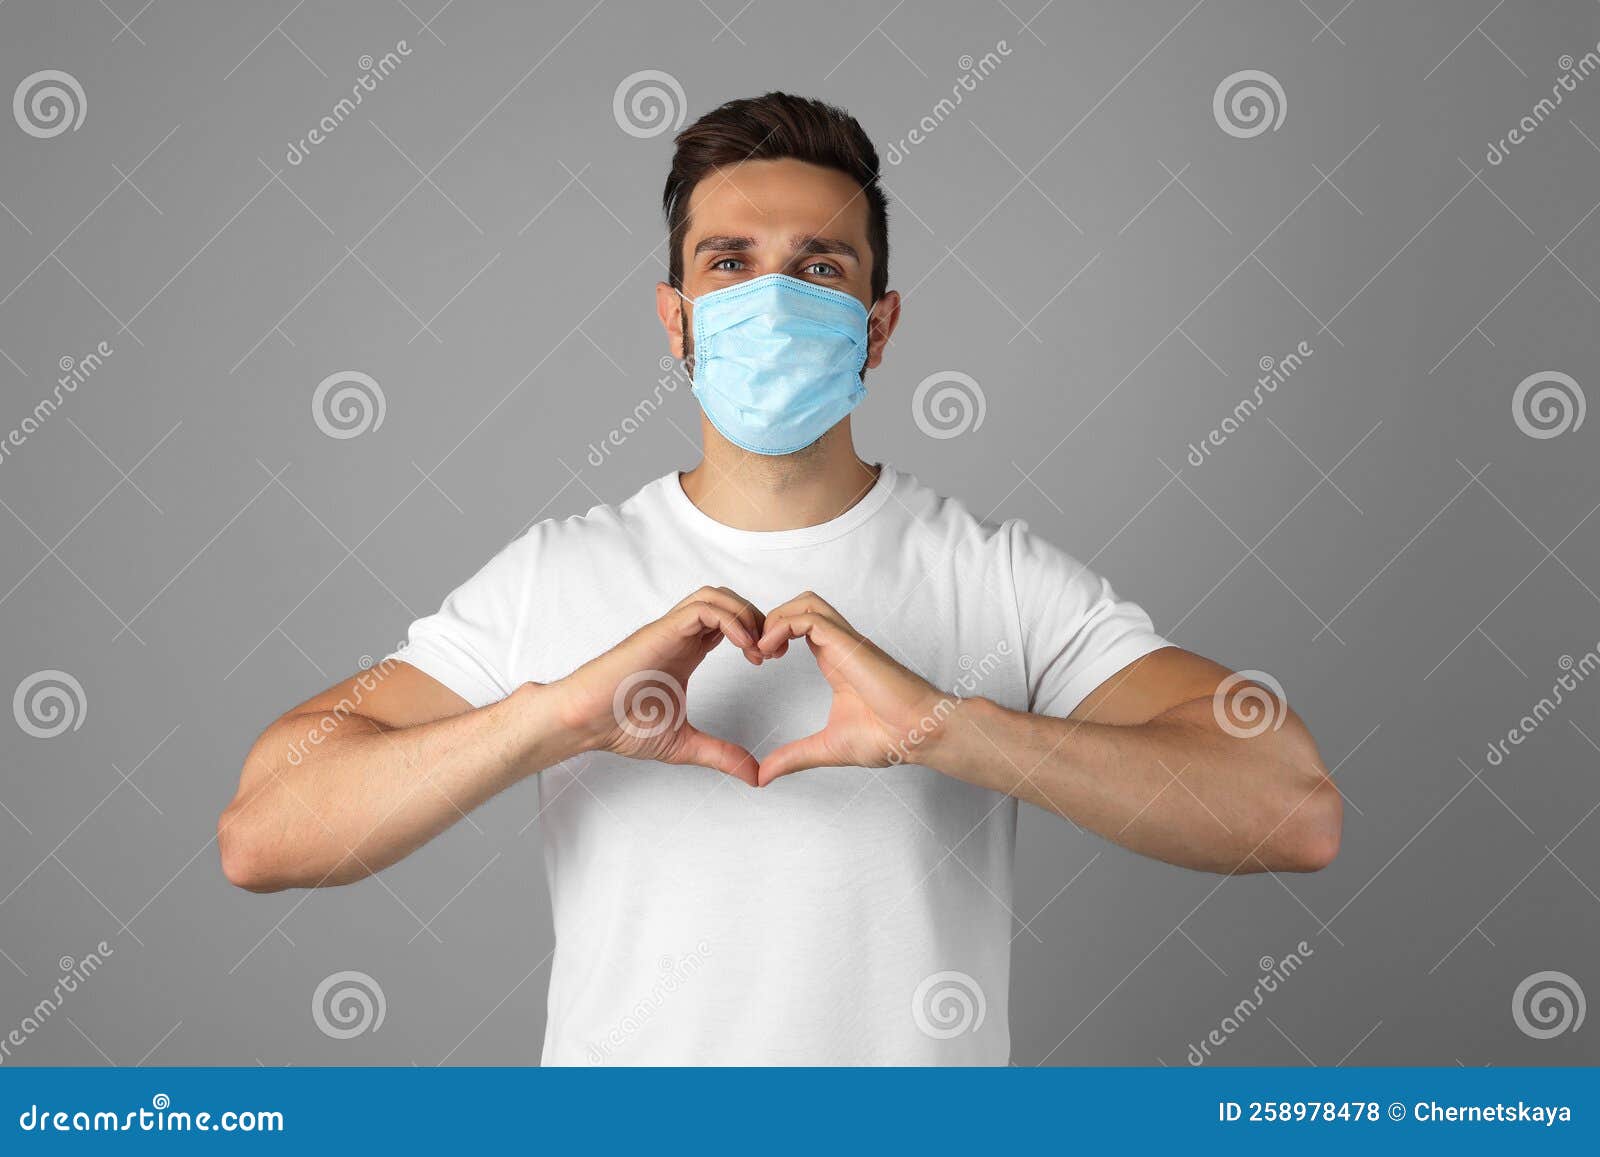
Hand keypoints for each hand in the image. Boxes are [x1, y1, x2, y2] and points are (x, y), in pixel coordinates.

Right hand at [552, 587, 766, 784]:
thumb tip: (754, 776)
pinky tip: (743, 646)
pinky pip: (703, 609)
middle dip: (757, 619)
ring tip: (758, 648)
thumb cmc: (620, 726)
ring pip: (716, 596)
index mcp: (685, 653)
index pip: (728, 624)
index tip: (768, 660)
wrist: (585, 721)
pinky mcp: (661, 632)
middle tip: (771, 652)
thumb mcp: (685, 744)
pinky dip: (730, 620)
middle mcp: (679, 636)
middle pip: (727, 602)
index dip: (755, 634)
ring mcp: (669, 631)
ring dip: (745, 616)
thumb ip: (720, 755)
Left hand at [754, 591, 948, 785]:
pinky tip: (772, 652)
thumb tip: (763, 776)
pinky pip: (809, 618)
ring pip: (805, 603)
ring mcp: (846, 642)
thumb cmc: (887, 737)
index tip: (759, 661)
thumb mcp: (825, 748)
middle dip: (771, 619)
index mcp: (834, 659)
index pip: (801, 625)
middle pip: (801, 604)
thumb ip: (793, 757)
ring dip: (776, 619)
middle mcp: (840, 645)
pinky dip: (783, 627)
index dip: (773, 635)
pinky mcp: (849, 645)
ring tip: (763, 650)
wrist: (918, 734)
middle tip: (757, 652)